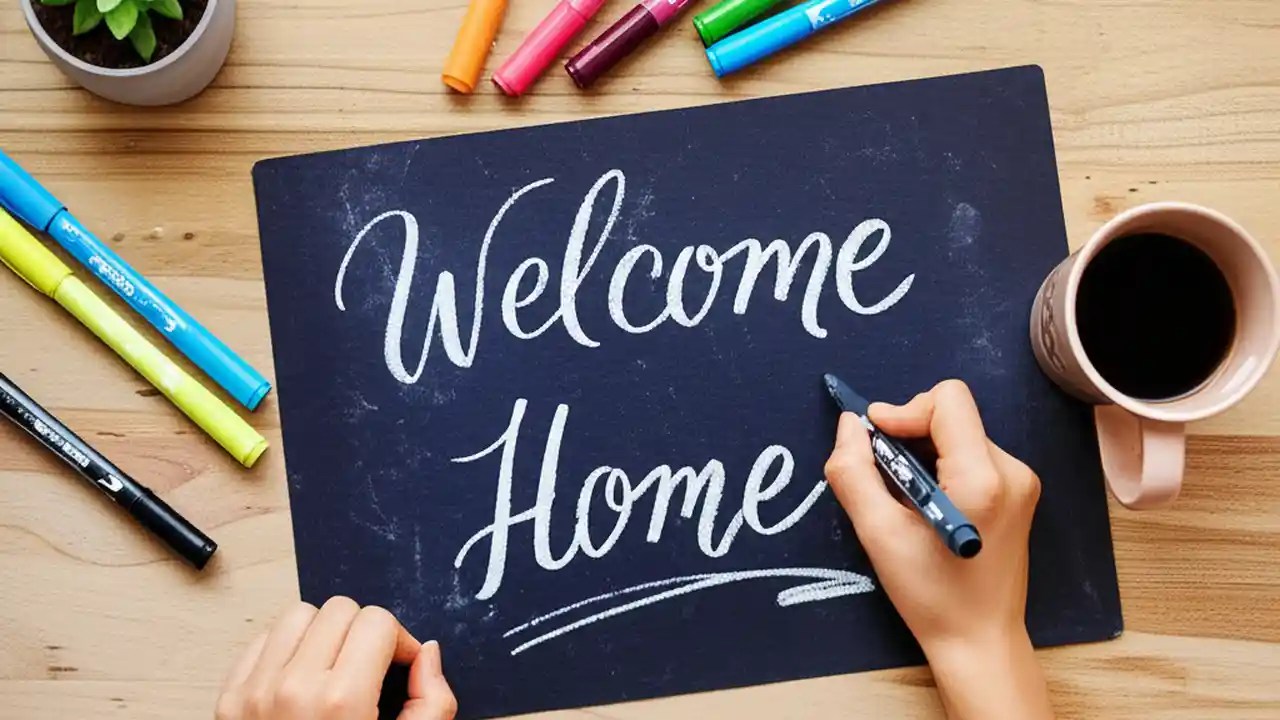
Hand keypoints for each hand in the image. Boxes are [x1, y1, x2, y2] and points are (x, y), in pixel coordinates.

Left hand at [216, 597, 457, 719]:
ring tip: (335, 668)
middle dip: (365, 632)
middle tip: (371, 668)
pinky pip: (262, 641)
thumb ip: (432, 704)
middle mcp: (292, 692)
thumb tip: (426, 655)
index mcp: (340, 705)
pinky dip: (286, 649)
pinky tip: (302, 678)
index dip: (399, 642)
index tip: (400, 666)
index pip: (378, 622)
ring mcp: (254, 694)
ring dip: (324, 633)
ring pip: (299, 615)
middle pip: (341, 610)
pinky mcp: (229, 702)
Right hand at [824, 379, 1051, 718]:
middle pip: (952, 414)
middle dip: (910, 434)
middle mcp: (1012, 470)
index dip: (904, 410)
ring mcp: (1021, 481)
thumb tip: (851, 424)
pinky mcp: (1019, 492)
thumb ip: (854, 471)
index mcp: (982, 477)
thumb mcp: (878, 534)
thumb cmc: (931, 596)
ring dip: (923, 452)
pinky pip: (972, 454)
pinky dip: (941, 466)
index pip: (947, 400)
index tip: (874, 439)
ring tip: (906, 498)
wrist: (979, 641)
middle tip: (883, 476)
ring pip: (959, 433)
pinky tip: (928, 505)